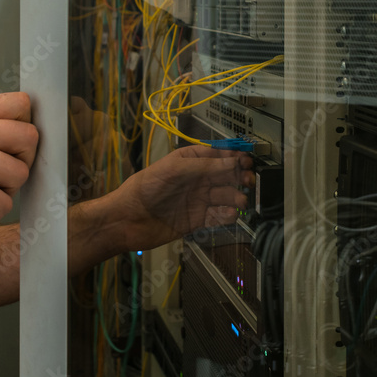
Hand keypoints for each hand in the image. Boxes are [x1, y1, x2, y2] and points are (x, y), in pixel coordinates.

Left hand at [115, 146, 254, 250]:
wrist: (127, 220)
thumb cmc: (143, 189)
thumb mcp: (174, 170)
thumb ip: (204, 167)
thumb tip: (230, 163)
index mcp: (188, 161)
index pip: (217, 156)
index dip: (233, 157)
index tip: (247, 160)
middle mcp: (195, 180)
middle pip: (225, 176)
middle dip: (239, 177)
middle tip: (248, 180)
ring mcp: (197, 200)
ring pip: (225, 196)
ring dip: (235, 197)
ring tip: (239, 200)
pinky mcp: (196, 220)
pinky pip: (218, 216)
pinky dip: (226, 216)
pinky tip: (228, 214)